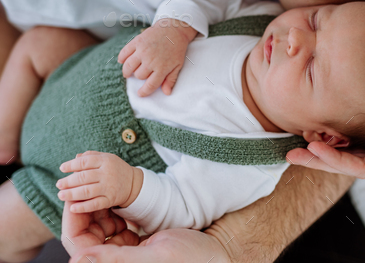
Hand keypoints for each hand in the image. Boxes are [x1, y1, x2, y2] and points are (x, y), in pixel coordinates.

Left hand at [57, 151, 142, 211]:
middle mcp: (107, 173)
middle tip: (58, 184)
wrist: (134, 184)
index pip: (85, 162)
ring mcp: (109, 187)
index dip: (71, 165)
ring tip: (60, 195)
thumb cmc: (115, 169)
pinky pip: (94, 204)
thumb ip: (91, 156)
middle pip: (84, 177)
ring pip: (87, 191)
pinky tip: (72, 208)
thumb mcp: (107, 158)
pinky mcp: (110, 200)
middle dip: (68, 181)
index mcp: (105, 161)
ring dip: (71, 194)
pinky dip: (82, 207)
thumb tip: (75, 157)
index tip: (62, 169)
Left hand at [62, 201, 230, 262]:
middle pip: (86, 236)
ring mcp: (124, 254)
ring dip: (101, 212)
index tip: (74, 196)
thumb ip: (115, 258)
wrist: (213, 255)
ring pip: (100, 231)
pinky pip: (116, 229)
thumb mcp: (152, 255)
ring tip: (107, 195)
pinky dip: (116, 214)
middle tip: (90, 188)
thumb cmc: (188, 259)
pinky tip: (122, 205)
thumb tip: (77, 259)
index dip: (73, 220)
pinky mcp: (135, 246)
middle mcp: (116, 261)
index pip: (79, 245)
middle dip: (86, 212)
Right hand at [118, 19, 196, 96]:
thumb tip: (166, 93)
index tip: (140, 93)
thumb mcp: (178, 65)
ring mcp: (143, 51)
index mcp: (162, 68)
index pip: (150, 85)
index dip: (144, 91)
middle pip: (139, 75)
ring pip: (129, 66)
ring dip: (127, 71)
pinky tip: (122, 61)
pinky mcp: (137, 42)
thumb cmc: (177, 49)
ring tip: (128, 73)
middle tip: (141, 74)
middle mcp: (151, 61)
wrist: (174, 29)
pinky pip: (124, 52)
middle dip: (139, 77)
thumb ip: (171, 79)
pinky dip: (121, 58)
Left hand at [287, 89, 364, 178]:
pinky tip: (325, 135)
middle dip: (322, 161)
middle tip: (290, 155)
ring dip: (328, 153)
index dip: (337, 161)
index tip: (312, 148)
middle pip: (353, 166)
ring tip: (299, 146)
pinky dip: (341, 142)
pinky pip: (362, 145)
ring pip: (355, 157)